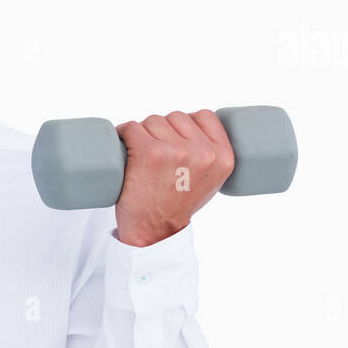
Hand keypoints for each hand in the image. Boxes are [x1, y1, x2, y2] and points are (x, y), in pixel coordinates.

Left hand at [113, 110, 234, 246]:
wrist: (154, 230)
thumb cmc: (178, 204)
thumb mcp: (211, 180)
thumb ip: (211, 155)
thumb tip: (195, 128)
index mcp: (223, 157)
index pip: (204, 116)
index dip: (186, 123)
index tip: (175, 137)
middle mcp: (203, 152)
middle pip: (175, 117)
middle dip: (163, 131)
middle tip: (156, 155)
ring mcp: (176, 151)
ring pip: (153, 121)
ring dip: (143, 133)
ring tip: (142, 156)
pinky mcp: (149, 152)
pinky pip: (132, 127)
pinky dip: (123, 132)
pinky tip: (123, 142)